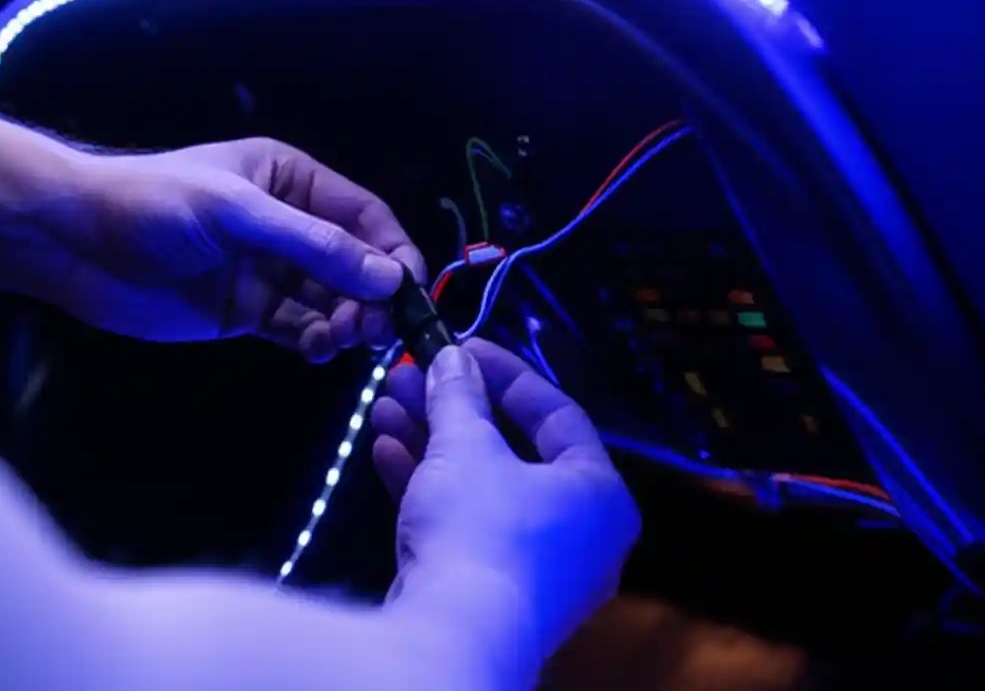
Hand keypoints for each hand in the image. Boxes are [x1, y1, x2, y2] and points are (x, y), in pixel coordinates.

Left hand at [39, 137, 424, 357]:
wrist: (73, 244)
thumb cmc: (154, 207)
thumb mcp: (238, 214)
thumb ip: (314, 246)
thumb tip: (390, 278)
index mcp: (293, 181)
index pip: (365, 218)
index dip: (392, 254)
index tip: (408, 294)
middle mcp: (290, 225)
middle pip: (356, 264)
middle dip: (371, 296)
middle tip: (371, 330)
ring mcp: (271, 271)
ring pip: (333, 301)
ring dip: (349, 323)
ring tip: (343, 340)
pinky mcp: (250, 312)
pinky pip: (301, 328)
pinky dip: (318, 341)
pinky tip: (317, 350)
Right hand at [372, 340, 640, 661]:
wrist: (450, 638)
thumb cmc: (481, 529)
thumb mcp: (466, 446)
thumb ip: (459, 396)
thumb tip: (452, 358)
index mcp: (599, 495)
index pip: (558, 414)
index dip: (505, 373)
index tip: (461, 346)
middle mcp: (578, 535)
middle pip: (513, 450)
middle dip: (454, 408)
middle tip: (411, 373)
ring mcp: (532, 569)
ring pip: (480, 487)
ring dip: (431, 441)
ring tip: (386, 401)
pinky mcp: (487, 592)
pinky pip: (462, 525)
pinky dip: (427, 487)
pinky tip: (385, 448)